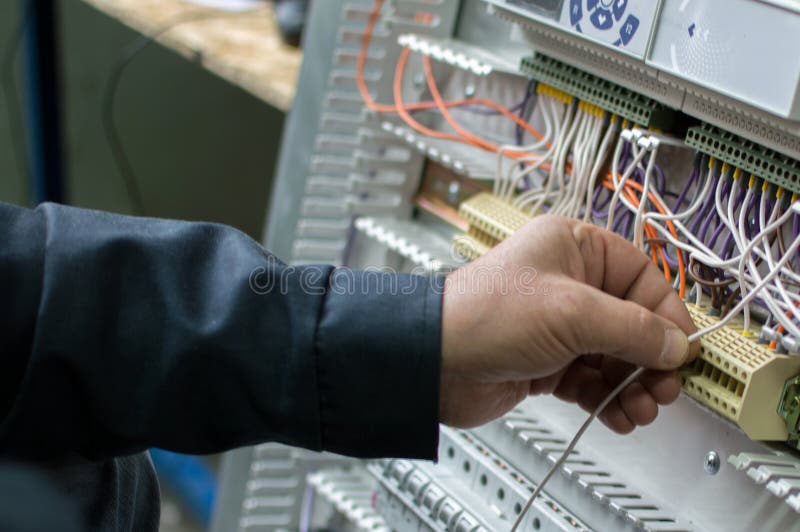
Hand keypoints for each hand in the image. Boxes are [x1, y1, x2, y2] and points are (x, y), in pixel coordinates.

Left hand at [440, 215, 698, 432]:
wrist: (432, 362)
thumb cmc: (483, 315)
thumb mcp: (571, 313)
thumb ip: (632, 329)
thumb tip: (674, 344)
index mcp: (573, 249)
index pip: (640, 278)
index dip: (665, 316)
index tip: (680, 351)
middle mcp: (566, 283)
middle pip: (631, 322)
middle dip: (649, 359)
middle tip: (661, 390)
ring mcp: (555, 325)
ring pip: (613, 356)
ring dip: (631, 385)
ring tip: (639, 409)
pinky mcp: (545, 362)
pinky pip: (590, 379)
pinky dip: (606, 398)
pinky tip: (616, 415)